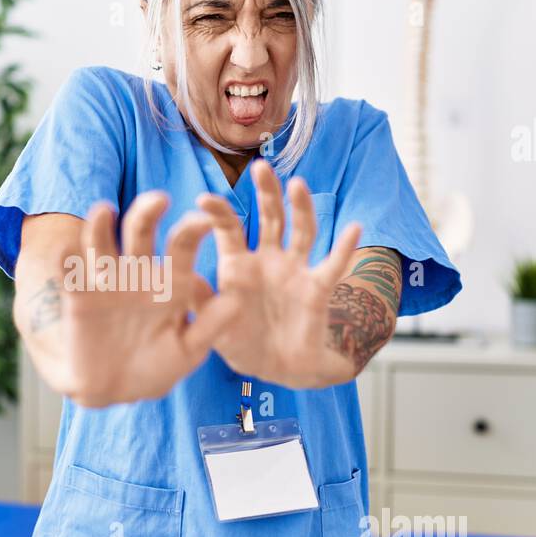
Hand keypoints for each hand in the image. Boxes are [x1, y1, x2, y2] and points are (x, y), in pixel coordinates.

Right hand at [21, 191, 237, 406]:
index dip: (193, 229)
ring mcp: (105, 281)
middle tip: (159, 199)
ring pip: (102, 243)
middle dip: (147, 212)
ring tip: (104, 210)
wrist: (113, 389)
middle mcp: (137, 272)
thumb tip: (237, 301)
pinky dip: (66, 262)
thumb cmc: (156, 367)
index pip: (182, 245)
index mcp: (170, 282)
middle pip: (141, 231)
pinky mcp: (77, 295)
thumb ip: (210, 327)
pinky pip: (69, 273)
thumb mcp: (187, 351)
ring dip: (100, 224)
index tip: (206, 219)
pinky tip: (66, 254)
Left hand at [197, 160, 363, 387]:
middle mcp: (268, 260)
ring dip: (301, 208)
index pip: (229, 230)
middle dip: (266, 193)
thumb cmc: (241, 343)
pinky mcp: (317, 287)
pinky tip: (355, 228)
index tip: (204, 199)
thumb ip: (201, 302)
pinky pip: (333, 265)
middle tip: (261, 167)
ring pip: (301, 232)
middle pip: (269, 218)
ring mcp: (295, 270)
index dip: (218, 213)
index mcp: (238, 265)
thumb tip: (181, 279)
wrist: (278, 369)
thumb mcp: (213, 326)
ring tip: (298, 185)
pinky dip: (345, 248)